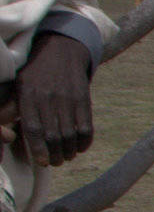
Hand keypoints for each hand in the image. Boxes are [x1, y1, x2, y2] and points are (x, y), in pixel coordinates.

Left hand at [13, 32, 92, 166]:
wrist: (61, 49)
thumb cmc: (34, 71)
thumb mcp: (18, 85)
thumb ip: (11, 107)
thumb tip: (4, 128)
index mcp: (29, 95)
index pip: (33, 128)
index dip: (37, 148)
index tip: (42, 162)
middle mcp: (49, 97)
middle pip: (53, 135)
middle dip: (55, 154)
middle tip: (55, 162)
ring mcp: (68, 99)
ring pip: (70, 134)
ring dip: (69, 151)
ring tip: (66, 157)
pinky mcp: (84, 99)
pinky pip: (87, 126)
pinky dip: (85, 141)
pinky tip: (80, 147)